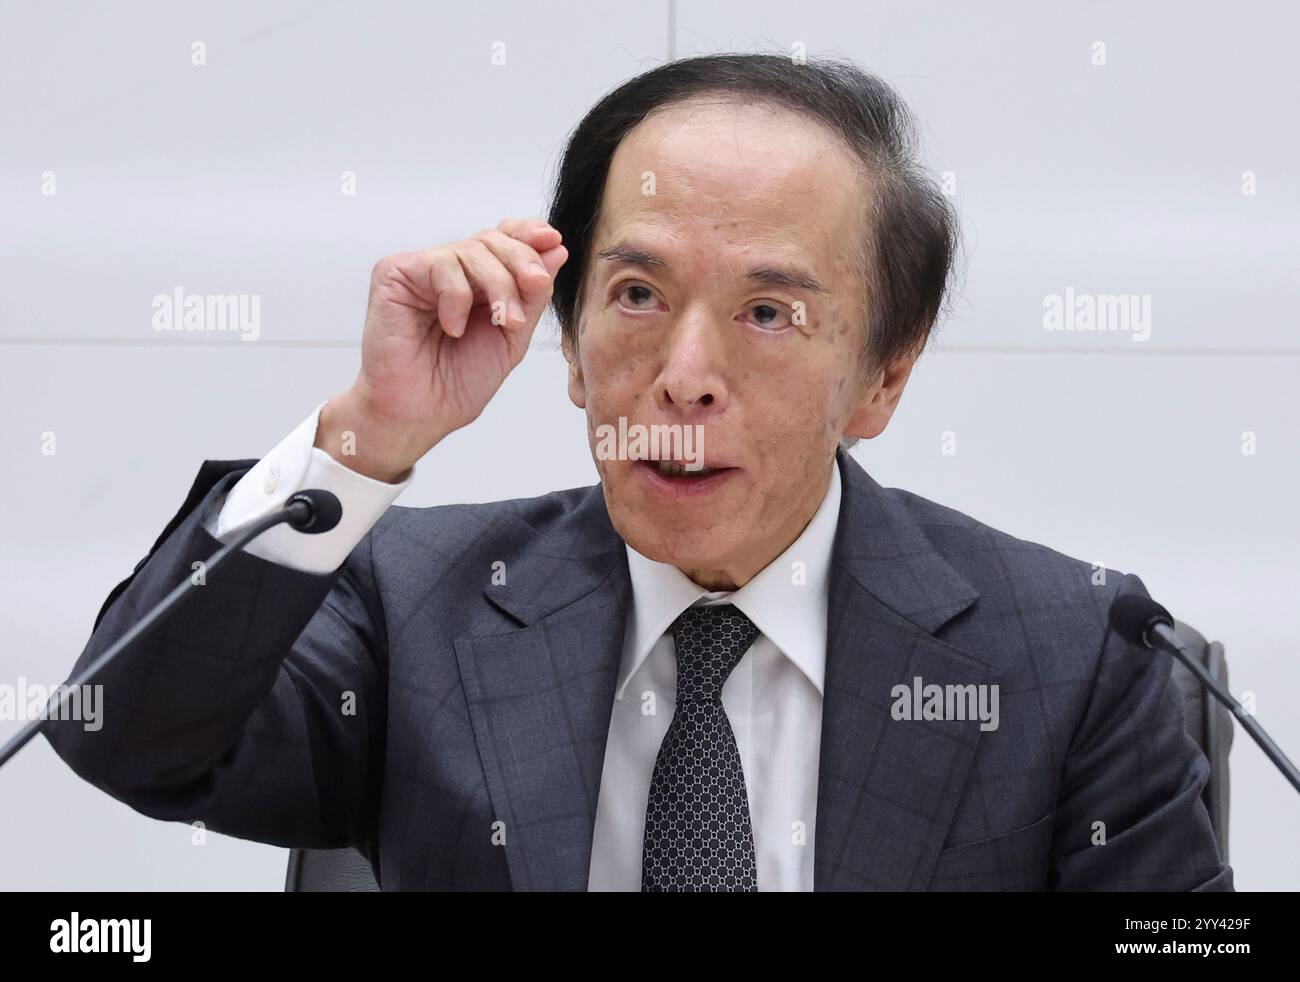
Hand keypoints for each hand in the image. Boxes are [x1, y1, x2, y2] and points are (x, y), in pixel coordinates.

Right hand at [316, 217, 567, 480]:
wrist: (419, 414)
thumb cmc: (458, 383)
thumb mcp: (512, 336)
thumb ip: (532, 295)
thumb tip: (556, 249)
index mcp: (477, 282)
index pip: (503, 238)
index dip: (528, 233)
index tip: (554, 240)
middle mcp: (449, 271)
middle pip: (493, 239)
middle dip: (522, 261)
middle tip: (537, 285)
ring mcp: (421, 270)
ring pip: (472, 250)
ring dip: (499, 285)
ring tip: (503, 323)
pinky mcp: (394, 273)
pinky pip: (441, 264)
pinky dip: (458, 297)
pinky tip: (453, 327)